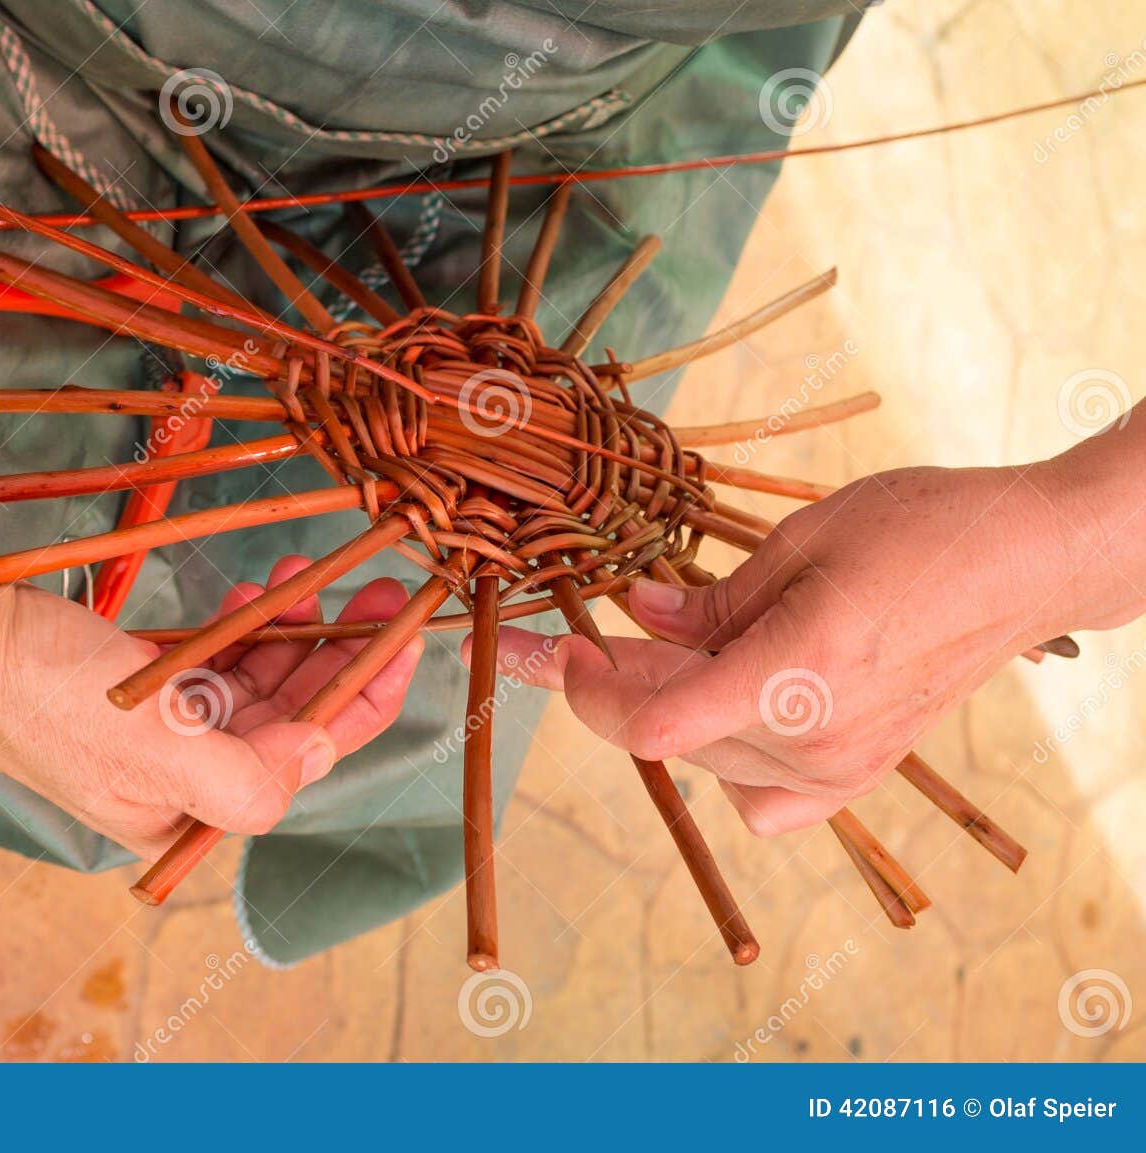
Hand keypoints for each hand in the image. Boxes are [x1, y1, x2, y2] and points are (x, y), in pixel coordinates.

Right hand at [0, 554, 422, 859]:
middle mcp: (181, 784)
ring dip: (293, 632)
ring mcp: (160, 734)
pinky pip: (218, 662)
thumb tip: (318, 755)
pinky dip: (246, 629)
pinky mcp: (141, 688)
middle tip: (379, 590)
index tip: (406, 640)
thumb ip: (250, 775)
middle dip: (338, 653)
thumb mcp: (155, 749)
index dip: (365, 700)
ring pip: (259, 684)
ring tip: (313, 577)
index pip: (305, 761)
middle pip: (289, 719)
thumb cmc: (44, 696)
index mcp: (187, 817)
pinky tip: (258, 592)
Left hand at [491, 461, 1120, 835]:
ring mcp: (840, 769)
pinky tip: (727, 711)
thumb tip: (638, 614)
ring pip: (706, 764)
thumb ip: (709, 597)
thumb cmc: (923, 529)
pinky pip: (762, 800)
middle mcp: (814, 739)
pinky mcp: (859, 775)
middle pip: (669, 738)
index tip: (557, 649)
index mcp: (794, 672)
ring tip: (669, 649)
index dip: (583, 688)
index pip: (652, 721)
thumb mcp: (799, 541)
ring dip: (668, 712)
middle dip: (612, 686)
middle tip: (583, 638)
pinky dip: (726, 762)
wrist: (1027, 564)